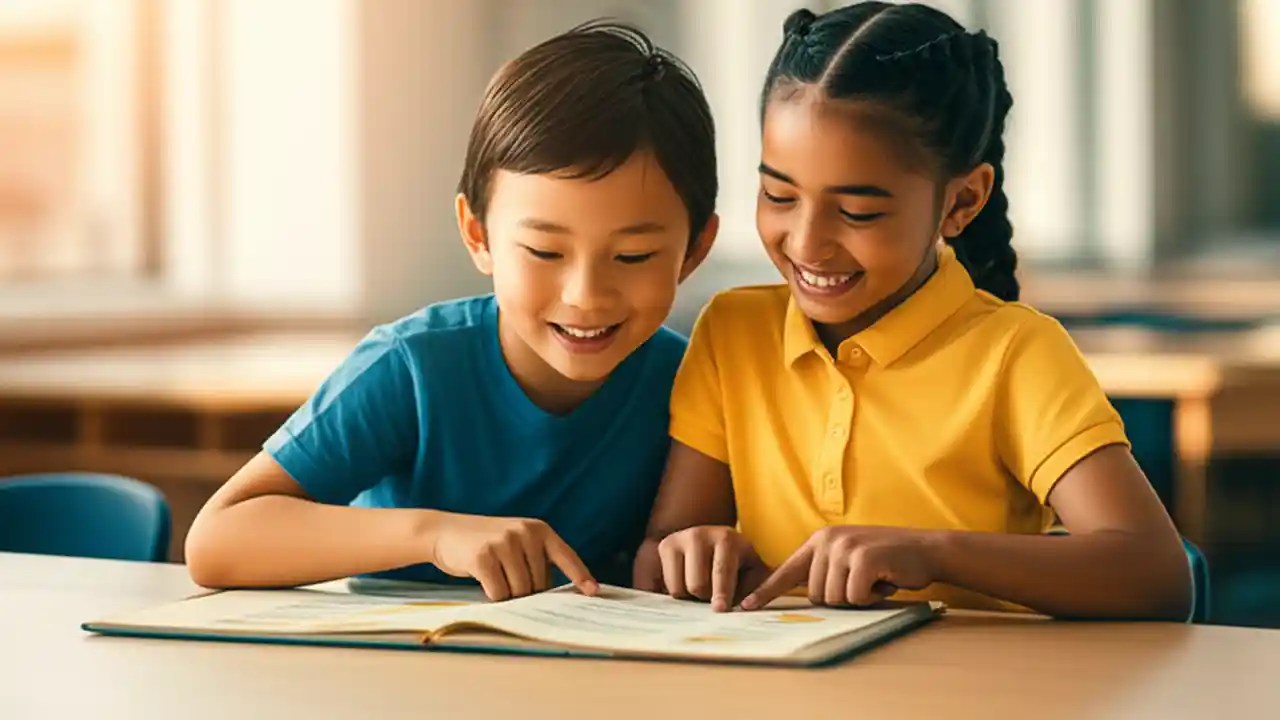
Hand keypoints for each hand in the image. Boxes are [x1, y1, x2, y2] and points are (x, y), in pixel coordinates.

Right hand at [430, 514, 597, 600]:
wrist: (444, 531)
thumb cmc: (485, 543)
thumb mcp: (516, 541)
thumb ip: (536, 559)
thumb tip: (554, 595)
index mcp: (538, 529)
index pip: (566, 555)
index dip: (581, 575)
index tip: (593, 592)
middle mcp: (524, 533)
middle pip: (539, 584)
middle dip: (526, 591)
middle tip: (506, 577)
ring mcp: (504, 543)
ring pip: (520, 591)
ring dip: (507, 594)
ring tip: (493, 575)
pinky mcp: (484, 556)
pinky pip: (498, 592)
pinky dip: (491, 595)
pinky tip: (481, 579)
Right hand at [634, 526, 769, 611]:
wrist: (719, 544)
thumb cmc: (741, 566)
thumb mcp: (756, 575)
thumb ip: (758, 592)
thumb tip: (746, 607)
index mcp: (727, 539)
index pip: (721, 571)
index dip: (722, 593)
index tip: (720, 609)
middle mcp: (700, 534)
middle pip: (697, 584)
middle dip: (706, 598)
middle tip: (714, 595)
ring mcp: (679, 538)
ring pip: (678, 588)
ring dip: (691, 597)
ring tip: (702, 587)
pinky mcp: (666, 546)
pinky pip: (666, 585)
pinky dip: (678, 593)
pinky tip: (688, 583)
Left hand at [741, 526, 939, 610]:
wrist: (926, 549)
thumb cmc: (887, 561)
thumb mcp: (849, 558)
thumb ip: (826, 571)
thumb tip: (808, 600)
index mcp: (819, 541)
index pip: (786, 571)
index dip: (766, 591)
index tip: (745, 606)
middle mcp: (827, 541)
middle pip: (816, 596)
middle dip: (841, 598)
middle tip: (865, 582)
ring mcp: (844, 548)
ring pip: (834, 599)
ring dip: (858, 597)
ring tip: (875, 578)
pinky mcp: (862, 559)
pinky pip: (855, 597)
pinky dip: (873, 597)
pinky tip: (885, 579)